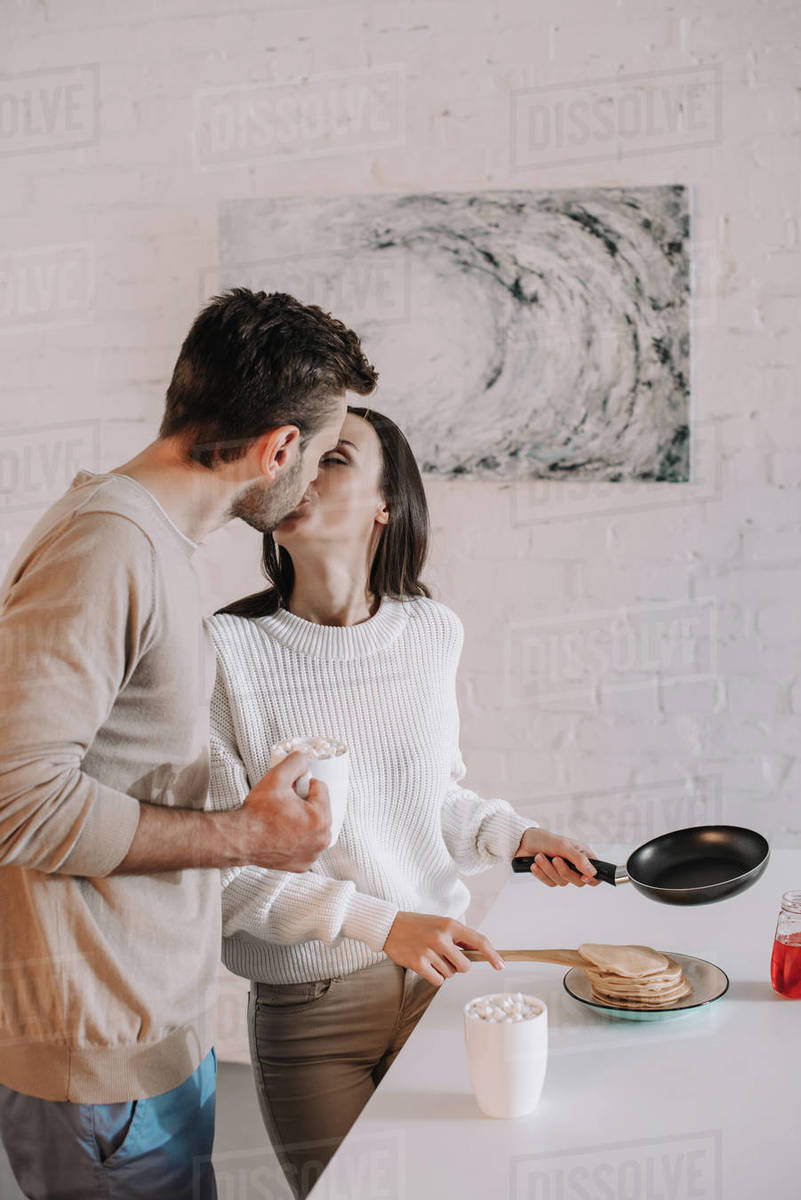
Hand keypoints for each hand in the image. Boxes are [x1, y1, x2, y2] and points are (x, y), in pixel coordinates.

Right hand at [240, 751, 331, 871]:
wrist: (239, 839)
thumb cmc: (257, 813)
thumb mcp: (276, 777)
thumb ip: (295, 762)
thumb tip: (305, 759)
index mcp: (321, 818)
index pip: (320, 788)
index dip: (303, 785)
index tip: (288, 792)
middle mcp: (321, 840)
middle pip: (320, 808)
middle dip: (305, 803)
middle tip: (284, 806)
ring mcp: (313, 854)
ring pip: (314, 827)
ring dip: (303, 821)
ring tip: (282, 820)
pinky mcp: (303, 864)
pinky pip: (307, 844)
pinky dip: (298, 839)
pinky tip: (283, 834)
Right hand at [383, 912, 504, 986]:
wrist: (389, 926)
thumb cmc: (418, 925)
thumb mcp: (440, 924)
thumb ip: (458, 937)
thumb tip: (478, 953)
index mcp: (450, 925)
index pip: (479, 941)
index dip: (492, 955)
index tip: (500, 965)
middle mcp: (441, 937)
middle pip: (465, 967)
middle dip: (459, 967)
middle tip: (446, 957)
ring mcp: (429, 951)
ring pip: (450, 974)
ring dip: (443, 970)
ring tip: (429, 956)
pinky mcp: (418, 963)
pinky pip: (438, 981)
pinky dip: (434, 977)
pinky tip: (424, 964)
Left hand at [514, 827, 599, 887]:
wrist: (523, 841)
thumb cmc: (545, 839)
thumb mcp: (564, 846)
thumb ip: (579, 859)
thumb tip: (592, 872)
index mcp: (583, 855)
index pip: (595, 874)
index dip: (592, 879)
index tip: (583, 876)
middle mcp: (575, 865)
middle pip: (578, 881)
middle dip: (564, 871)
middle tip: (555, 859)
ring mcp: (562, 871)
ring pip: (562, 882)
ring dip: (549, 869)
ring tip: (540, 856)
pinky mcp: (550, 876)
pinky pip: (550, 883)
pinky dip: (542, 874)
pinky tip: (535, 865)